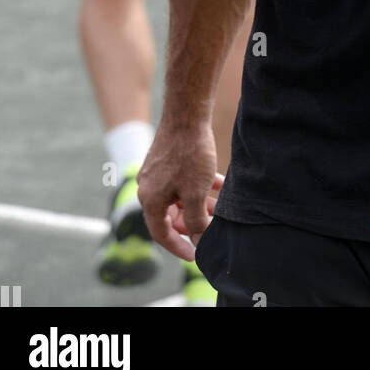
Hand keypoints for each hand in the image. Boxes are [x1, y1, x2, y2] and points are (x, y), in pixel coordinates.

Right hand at [137, 121, 222, 260]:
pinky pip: (182, 180)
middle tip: (210, 226)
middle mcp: (148, 187)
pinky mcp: (166, 159)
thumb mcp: (195, 193)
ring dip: (198, 203)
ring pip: (179, 196)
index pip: (161, 233)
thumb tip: (197, 239)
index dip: (179, 247)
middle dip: (192, 222)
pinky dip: (198, 185)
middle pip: (170, 215)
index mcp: (150, 200)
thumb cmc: (189, 154)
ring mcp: (157, 172)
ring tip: (220, 206)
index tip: (195, 255)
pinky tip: (219, 184)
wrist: (186, 114)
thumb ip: (195, 220)